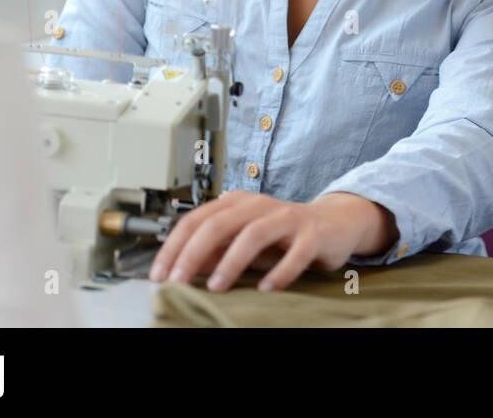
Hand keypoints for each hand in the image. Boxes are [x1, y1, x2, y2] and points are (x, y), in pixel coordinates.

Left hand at [147, 190, 378, 291]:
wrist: (334, 224)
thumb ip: (215, 251)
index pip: (196, 219)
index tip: (159, 275)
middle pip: (219, 223)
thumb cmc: (283, 234)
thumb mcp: (243, 242)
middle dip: (193, 254)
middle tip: (177, 282)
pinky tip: (265, 289)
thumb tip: (182, 267)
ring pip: (253, 234)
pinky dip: (278, 273)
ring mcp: (288, 217)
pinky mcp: (313, 235)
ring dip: (231, 262)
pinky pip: (295, 253)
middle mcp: (260, 204)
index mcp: (237, 202)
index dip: (174, 247)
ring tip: (216, 287)